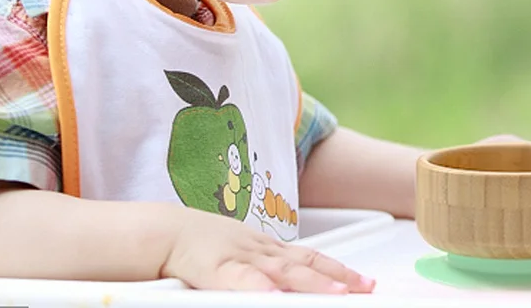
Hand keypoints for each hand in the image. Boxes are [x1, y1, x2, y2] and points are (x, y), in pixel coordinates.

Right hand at [161, 208, 374, 292]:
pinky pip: (243, 280)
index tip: (362, 281)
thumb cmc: (198, 248)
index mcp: (264, 248)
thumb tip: (282, 291)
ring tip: (338, 293)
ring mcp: (241, 258)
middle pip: (305, 263)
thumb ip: (259, 272)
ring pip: (283, 271)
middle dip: (338, 276)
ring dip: (312, 283)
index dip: (336, 269)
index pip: (308, 257)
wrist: (165, 233)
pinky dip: (261, 288)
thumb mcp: (236, 257)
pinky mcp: (217, 270)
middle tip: (365, 287)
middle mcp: (259, 251)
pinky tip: (276, 297)